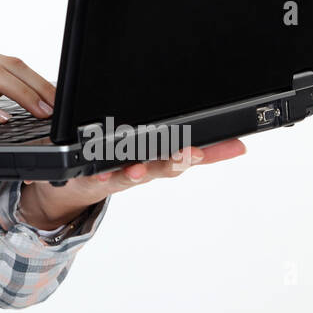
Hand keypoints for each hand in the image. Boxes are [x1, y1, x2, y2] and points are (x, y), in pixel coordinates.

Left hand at [18, 138, 248, 229]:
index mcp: (159, 157)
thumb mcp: (155, 150)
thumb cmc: (120, 161)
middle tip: (189, 152)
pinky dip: (98, 174)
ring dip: (138, 170)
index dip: (215, 151)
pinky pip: (95, 176)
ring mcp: (117, 175)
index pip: (193, 152)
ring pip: (133, 173)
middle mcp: (143, 168)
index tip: (234, 146)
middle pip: (166, 165)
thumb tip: (223, 127)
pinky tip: (99, 170)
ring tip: (140, 166)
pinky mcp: (91, 177)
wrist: (78, 185)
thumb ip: (181, 136)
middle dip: (177, 159)